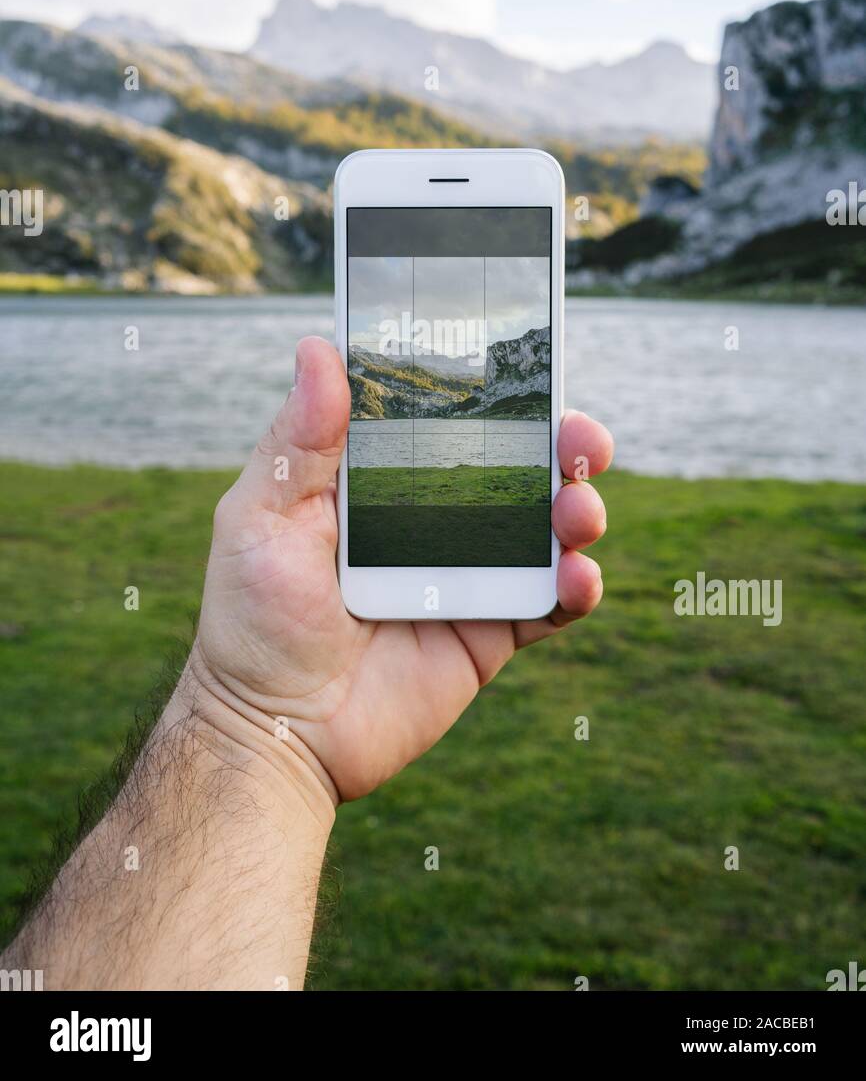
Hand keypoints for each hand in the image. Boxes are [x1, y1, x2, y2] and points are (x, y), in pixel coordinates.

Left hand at [189, 336, 612, 816]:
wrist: (275, 734)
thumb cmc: (251, 621)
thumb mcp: (261, 517)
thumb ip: (299, 440)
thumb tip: (318, 347)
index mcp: (380, 482)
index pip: (446, 420)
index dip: (491, 391)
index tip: (526, 365)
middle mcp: (431, 520)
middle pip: (514, 466)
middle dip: (560, 444)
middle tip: (580, 439)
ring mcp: (466, 575)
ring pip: (545, 527)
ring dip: (578, 507)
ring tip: (578, 511)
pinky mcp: (490, 632)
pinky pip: (552, 603)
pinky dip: (579, 585)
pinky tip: (576, 575)